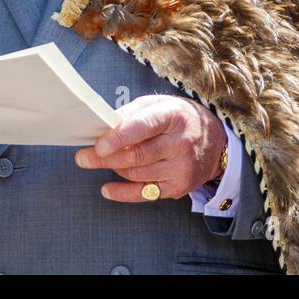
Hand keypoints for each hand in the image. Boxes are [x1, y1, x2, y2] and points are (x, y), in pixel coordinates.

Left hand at [73, 95, 225, 201]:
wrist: (216, 143)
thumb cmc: (179, 119)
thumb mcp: (160, 104)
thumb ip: (132, 112)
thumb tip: (103, 123)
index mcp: (174, 116)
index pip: (144, 126)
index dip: (119, 136)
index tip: (99, 144)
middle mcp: (180, 143)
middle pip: (137, 155)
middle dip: (105, 158)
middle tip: (83, 157)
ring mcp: (181, 168)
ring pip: (136, 174)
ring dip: (114, 168)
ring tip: (101, 160)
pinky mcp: (178, 187)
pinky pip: (144, 194)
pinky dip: (122, 192)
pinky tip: (106, 188)